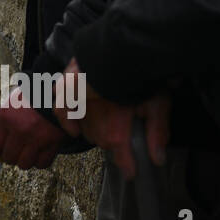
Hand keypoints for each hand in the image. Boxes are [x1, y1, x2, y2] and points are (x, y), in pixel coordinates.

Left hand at [0, 82, 65, 169]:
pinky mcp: (53, 143)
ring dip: (24, 160)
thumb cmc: (27, 100)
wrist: (53, 91)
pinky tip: (39, 151)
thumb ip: (1, 129)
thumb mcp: (9, 107)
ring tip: (27, 149)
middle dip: (9, 155)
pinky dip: (39, 161)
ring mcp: (37, 138)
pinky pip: (42, 164)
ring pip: (24, 164)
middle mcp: (19, 130)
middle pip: (8, 158)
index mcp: (4, 118)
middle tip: (14, 148)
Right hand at [53, 58, 169, 179]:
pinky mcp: (70, 86)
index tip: (132, 174)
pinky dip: (66, 118)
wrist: (122, 45)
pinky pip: (61, 108)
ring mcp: (78, 103)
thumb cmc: (142, 75)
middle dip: (115, 144)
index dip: (128, 167)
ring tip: (110, 125)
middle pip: (103, 141)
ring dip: (97, 130)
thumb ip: (157, 133)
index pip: (121, 157)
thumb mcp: (158, 105)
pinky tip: (73, 124)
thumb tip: (157, 160)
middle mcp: (93, 121)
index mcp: (115, 129)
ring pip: (86, 128)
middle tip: (127, 141)